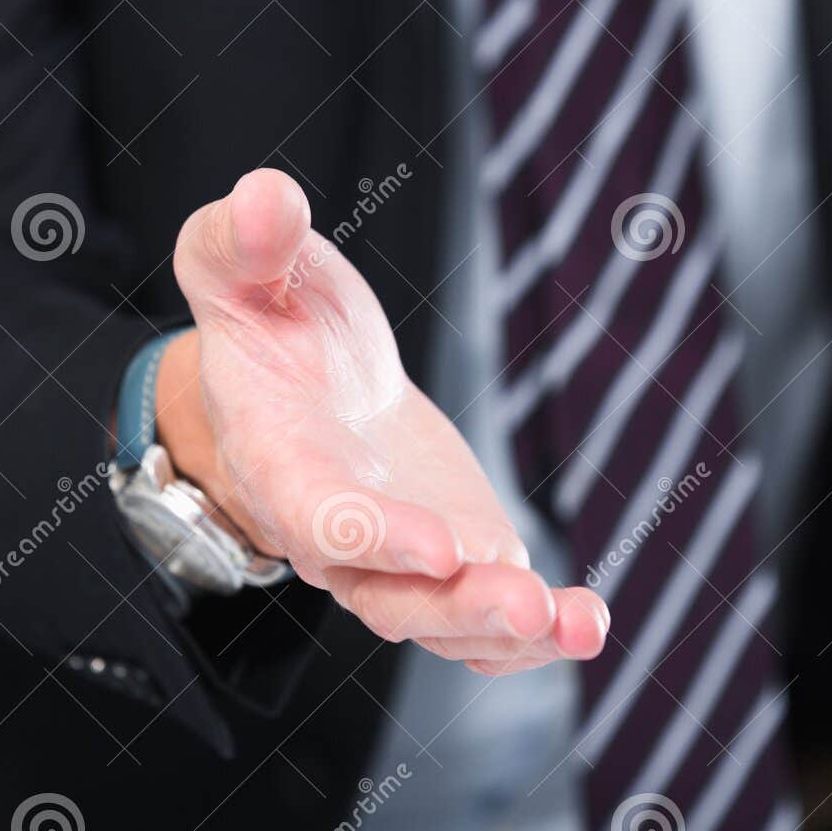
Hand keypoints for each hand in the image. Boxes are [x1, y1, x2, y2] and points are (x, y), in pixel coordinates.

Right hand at [163, 169, 607, 673]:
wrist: (306, 383)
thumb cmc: (271, 325)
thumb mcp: (242, 270)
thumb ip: (246, 242)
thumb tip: (270, 198)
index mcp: (280, 464)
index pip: (320, 514)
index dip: (373, 536)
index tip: (438, 545)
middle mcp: (334, 535)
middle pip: (388, 595)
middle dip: (458, 604)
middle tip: (525, 600)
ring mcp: (396, 564)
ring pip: (443, 623)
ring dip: (509, 631)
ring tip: (582, 624)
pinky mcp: (449, 565)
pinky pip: (482, 621)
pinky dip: (533, 632)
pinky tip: (589, 622)